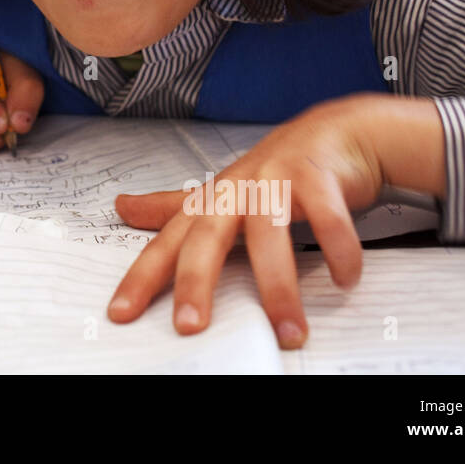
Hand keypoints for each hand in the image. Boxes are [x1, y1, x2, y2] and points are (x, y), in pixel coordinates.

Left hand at [107, 94, 444, 348]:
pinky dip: (339, 249)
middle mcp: (236, 190)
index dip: (142, 277)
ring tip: (288, 332)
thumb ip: (172, 208)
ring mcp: (275, 180)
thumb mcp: (219, 194)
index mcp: (210, 203)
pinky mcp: (318, 175)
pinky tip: (344, 277)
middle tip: (190, 326)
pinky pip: (328, 217)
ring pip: (269, 233)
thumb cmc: (271, 172)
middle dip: (196, 282)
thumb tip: (122, 207)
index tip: (120, 313)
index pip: (168, 243)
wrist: (333, 132)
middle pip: (207, 238)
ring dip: (280, 287)